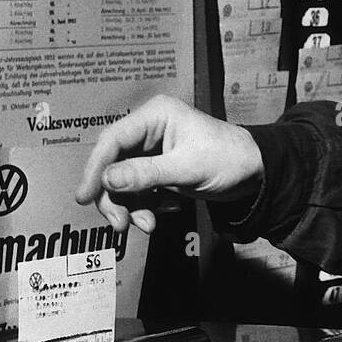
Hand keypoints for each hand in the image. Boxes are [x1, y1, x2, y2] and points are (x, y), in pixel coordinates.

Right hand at [75, 95, 262, 233]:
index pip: (112, 140)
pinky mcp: (157, 170)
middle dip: (113, 196)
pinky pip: (136, 191)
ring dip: (128, 207)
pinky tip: (154, 219)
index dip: (95, 168)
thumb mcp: (187, 168)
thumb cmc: (228, 159)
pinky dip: (141, 208)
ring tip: (146, 225)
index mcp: (156, 115)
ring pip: (121, 182)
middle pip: (112, 164)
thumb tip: (106, 179)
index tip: (84, 197)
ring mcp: (152, 151)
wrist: (256, 174)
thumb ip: (145, 174)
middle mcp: (149, 130)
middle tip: (119, 223)